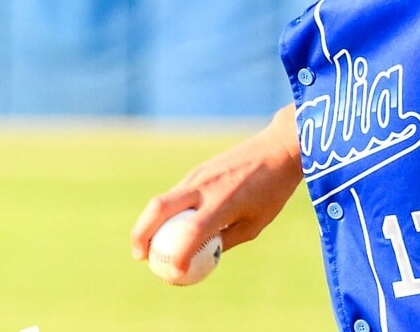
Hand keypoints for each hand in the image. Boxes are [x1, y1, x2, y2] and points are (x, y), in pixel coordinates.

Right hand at [130, 105, 302, 278]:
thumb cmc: (272, 190)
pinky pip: (175, 193)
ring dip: (149, 223)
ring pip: (162, 199)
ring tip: (149, 245)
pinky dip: (166, 212)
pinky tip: (169, 225)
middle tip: (140, 256)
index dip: (179, 254)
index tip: (175, 271)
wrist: (278, 147)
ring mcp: (198, 174)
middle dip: (141, 235)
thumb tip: (204, 258)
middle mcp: (204, 186)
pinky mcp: (198, 170)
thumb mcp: (256, 223)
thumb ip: (227, 240)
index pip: (191, 231)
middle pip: (158, 209)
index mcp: (223, 202)